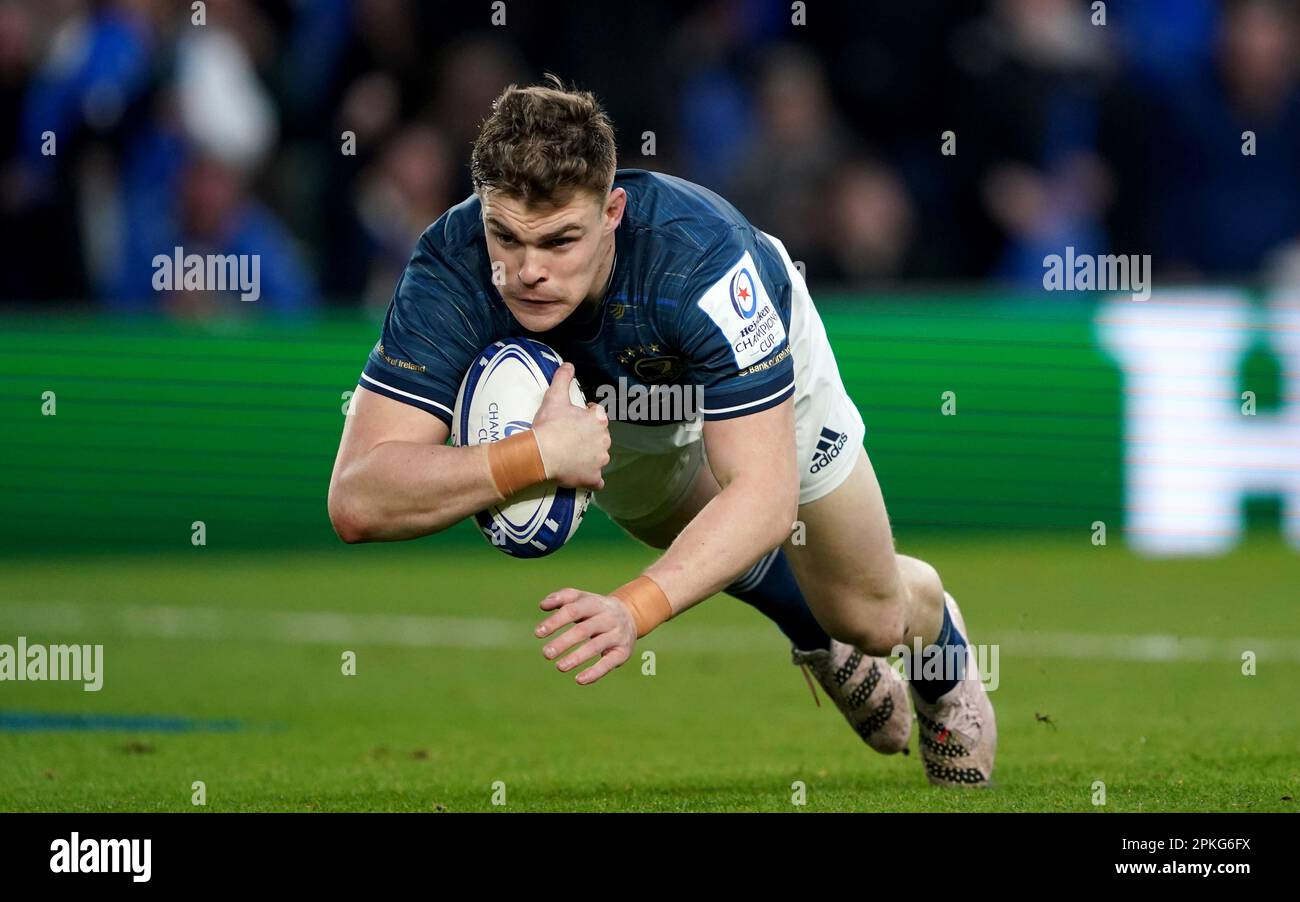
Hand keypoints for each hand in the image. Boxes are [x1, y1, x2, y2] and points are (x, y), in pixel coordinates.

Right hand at [531, 363, 609, 489]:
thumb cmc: (549, 425)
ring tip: (574, 456)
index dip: (588, 416)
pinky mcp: (593, 478)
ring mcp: (600, 461)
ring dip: (591, 457)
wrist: (542, 453)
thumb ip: (563, 378)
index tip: (576, 419)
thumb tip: (569, 364)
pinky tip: (583, 477)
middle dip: (590, 437)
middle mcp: (604, 440)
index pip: (598, 415)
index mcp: (598, 420)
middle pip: (600, 437)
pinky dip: (592, 479)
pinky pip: (597, 480)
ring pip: (600, 458)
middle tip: (572, 438)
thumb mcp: (555, 397)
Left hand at [535, 587, 635, 684]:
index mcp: (594, 603)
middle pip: (584, 629)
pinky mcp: (623, 651)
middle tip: (546, 654)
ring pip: (596, 646)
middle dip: (564, 642)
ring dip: (577, 658)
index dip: (555, 621)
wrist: (631, 615)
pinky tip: (579, 680)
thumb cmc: (596, 608)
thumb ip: (562, 598)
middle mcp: (607, 618)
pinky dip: (595, 672)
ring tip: (559, 667)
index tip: (538, 633)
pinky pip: (609, 662)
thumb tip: (543, 605)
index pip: (573, 609)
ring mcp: (616, 634)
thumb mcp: (582, 598)